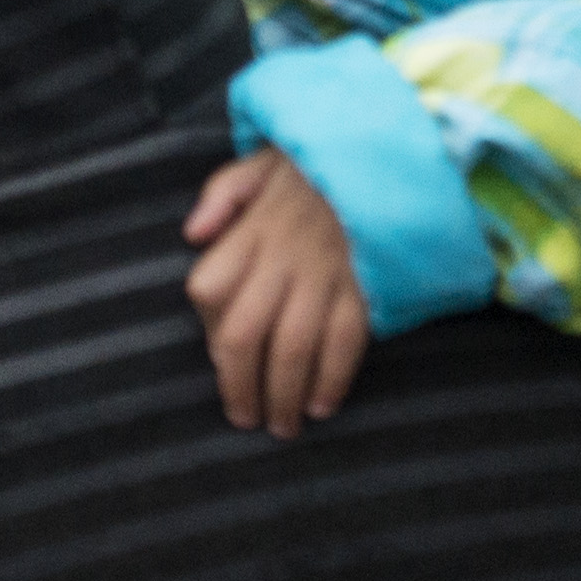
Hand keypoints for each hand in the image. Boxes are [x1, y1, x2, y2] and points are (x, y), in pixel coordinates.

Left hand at [183, 152, 367, 438]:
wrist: (387, 154)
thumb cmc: (317, 168)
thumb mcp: (260, 162)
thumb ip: (222, 195)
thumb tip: (193, 233)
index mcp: (253, 228)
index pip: (208, 288)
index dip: (208, 332)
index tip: (220, 360)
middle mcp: (283, 255)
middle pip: (244, 333)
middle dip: (239, 387)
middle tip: (244, 419)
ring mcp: (326, 273)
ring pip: (292, 347)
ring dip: (284, 396)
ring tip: (283, 426)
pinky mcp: (366, 285)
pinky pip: (345, 340)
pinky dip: (332, 379)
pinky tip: (324, 405)